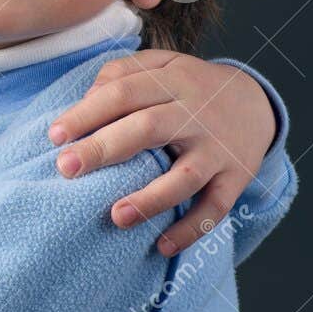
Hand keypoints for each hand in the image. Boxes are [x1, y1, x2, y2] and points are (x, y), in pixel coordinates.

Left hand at [48, 52, 275, 254]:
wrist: (257, 104)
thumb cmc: (192, 88)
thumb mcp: (164, 65)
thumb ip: (124, 73)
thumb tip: (85, 100)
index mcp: (174, 81)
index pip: (124, 93)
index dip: (87, 113)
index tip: (55, 136)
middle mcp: (197, 114)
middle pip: (147, 129)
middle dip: (103, 149)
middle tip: (66, 169)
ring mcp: (217, 150)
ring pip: (185, 177)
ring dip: (150, 199)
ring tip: (115, 217)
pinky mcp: (235, 178)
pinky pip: (216, 209)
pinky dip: (192, 229)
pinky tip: (162, 247)